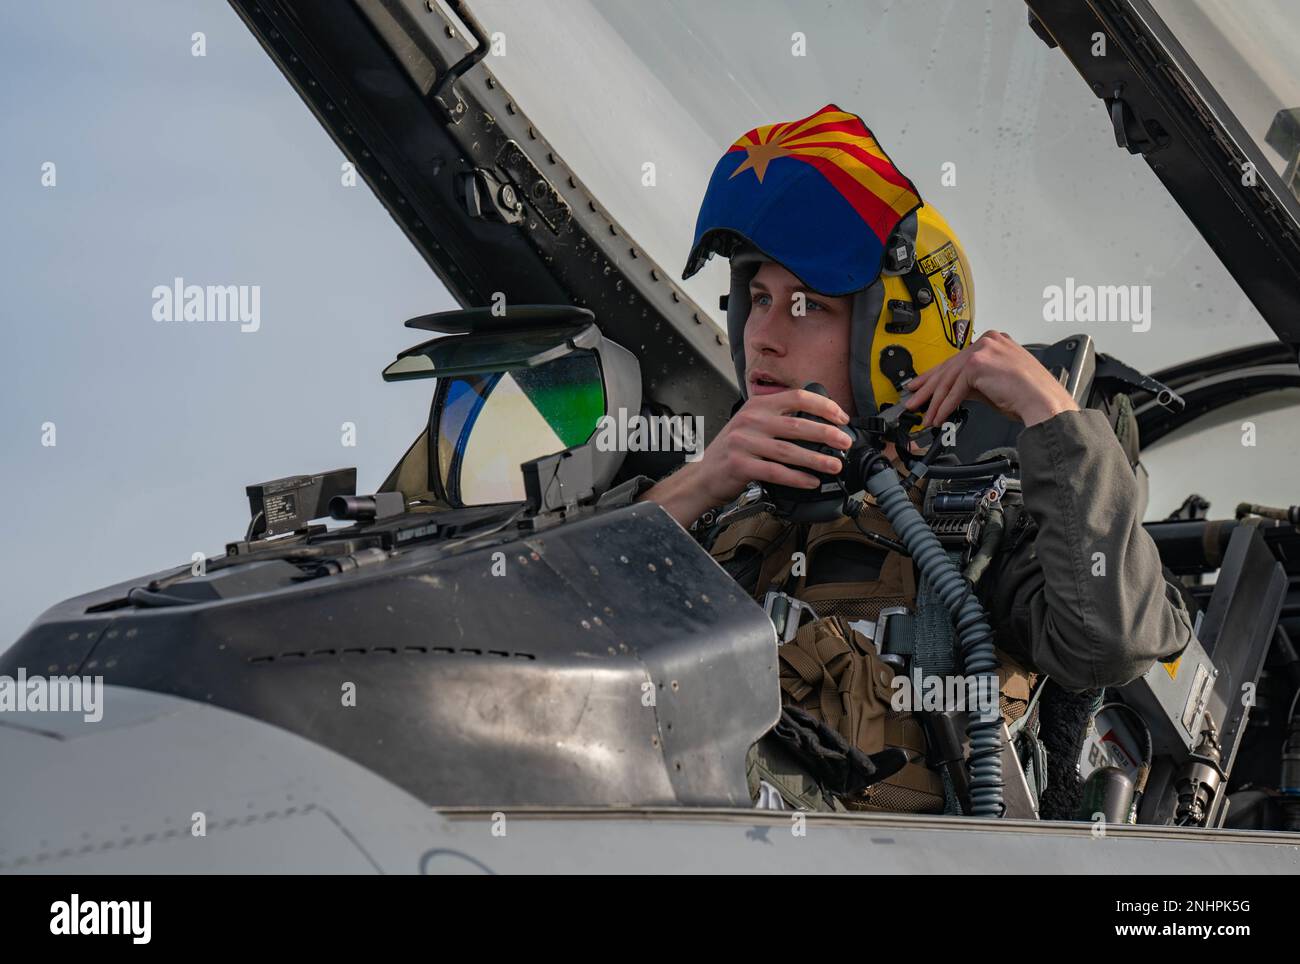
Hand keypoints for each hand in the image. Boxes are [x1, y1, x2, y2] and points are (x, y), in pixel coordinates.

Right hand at [638, 388, 853, 526]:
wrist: (702, 475)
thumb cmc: (732, 451)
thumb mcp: (751, 425)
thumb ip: (777, 419)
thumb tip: (819, 424)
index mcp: (757, 406)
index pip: (796, 397)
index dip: (823, 406)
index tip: (841, 417)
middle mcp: (750, 421)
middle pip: (797, 424)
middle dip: (827, 434)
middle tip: (845, 442)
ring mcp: (744, 443)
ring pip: (789, 450)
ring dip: (816, 459)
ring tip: (834, 465)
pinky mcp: (741, 465)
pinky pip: (776, 472)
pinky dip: (797, 478)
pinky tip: (811, 481)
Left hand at [904, 330, 1079, 429]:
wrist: (1043, 401)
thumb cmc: (1028, 395)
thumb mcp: (995, 383)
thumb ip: (974, 382)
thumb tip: (953, 392)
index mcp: (994, 341)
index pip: (958, 359)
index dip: (938, 374)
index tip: (923, 384)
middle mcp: (988, 341)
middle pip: (950, 366)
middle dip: (929, 387)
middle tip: (914, 399)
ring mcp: (983, 350)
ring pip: (950, 378)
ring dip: (935, 401)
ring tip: (926, 416)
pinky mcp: (978, 364)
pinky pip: (955, 389)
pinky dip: (945, 405)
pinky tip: (939, 416)